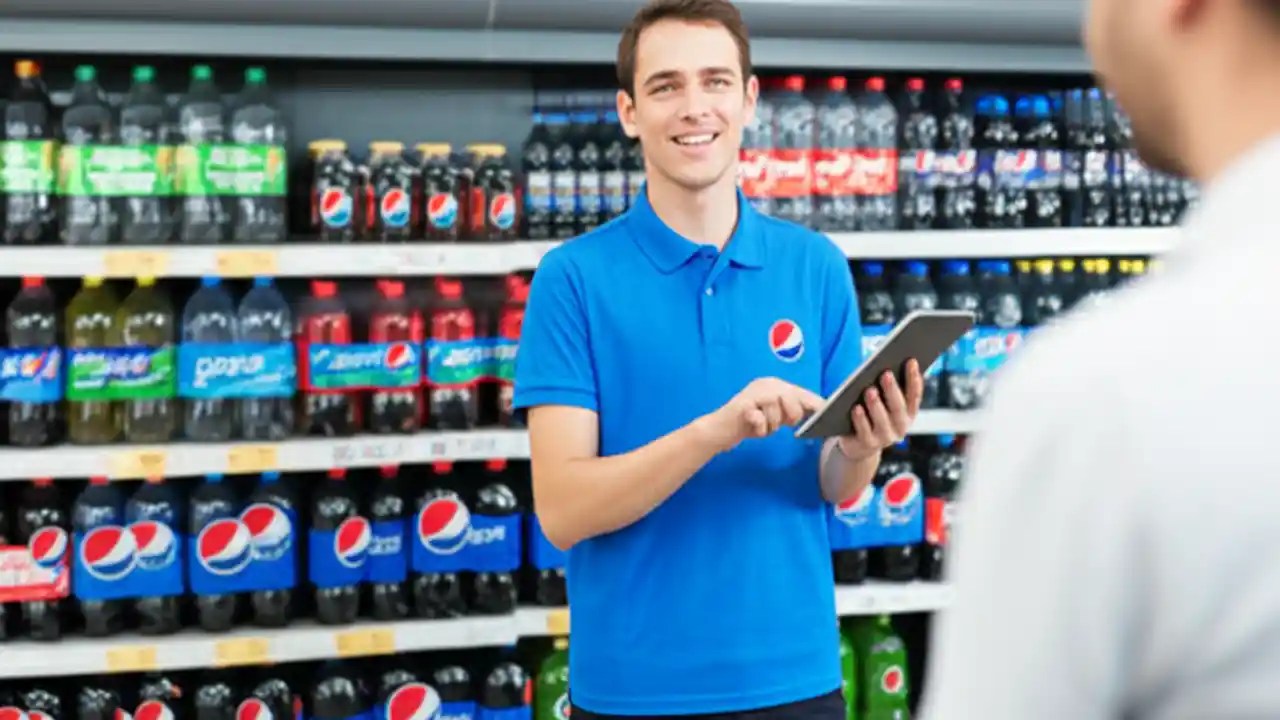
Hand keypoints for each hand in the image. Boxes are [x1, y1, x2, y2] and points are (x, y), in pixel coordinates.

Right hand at [699, 377, 824, 451]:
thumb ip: (793, 412)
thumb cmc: (750, 423)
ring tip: (761, 426)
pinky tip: (754, 428)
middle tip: (777, 424)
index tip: (826, 412)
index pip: (801, 392)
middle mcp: (765, 384)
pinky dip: (760, 428)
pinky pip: (760, 419)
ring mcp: (753, 392)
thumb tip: (818, 414)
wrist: (719, 430)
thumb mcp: (776, 416)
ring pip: (777, 411)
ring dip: (771, 426)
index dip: (814, 403)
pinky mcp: (743, 405)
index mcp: (775, 385)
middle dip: (790, 417)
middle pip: (792, 399)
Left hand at [837, 359, 924, 461]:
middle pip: (898, 407)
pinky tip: (856, 408)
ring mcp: (885, 437)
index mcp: (908, 413)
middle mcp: (900, 427)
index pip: (915, 395)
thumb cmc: (872, 414)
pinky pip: (864, 431)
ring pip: (882, 420)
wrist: (859, 444)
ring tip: (870, 390)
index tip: (911, 361)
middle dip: (892, 390)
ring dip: (876, 405)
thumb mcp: (883, 401)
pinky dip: (861, 420)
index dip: (914, 378)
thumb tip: (884, 364)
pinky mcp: (868, 444)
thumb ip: (887, 387)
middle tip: (886, 374)